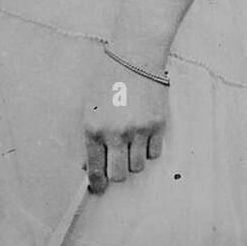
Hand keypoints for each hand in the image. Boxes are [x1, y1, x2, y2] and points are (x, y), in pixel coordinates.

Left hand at [81, 51, 168, 194]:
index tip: (99, 189)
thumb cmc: (107, 80)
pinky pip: (154, 153)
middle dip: (116, 173)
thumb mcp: (89, 106)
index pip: (95, 169)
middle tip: (116, 162)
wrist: (134, 57)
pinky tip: (143, 131)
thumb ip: (89, 137)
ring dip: (133, 159)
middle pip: (118, 175)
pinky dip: (148, 148)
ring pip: (138, 166)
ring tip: (130, 141)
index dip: (97, 184)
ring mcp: (138, 130)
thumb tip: (89, 166)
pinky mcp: (157, 125)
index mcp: (93, 128)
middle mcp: (115, 133)